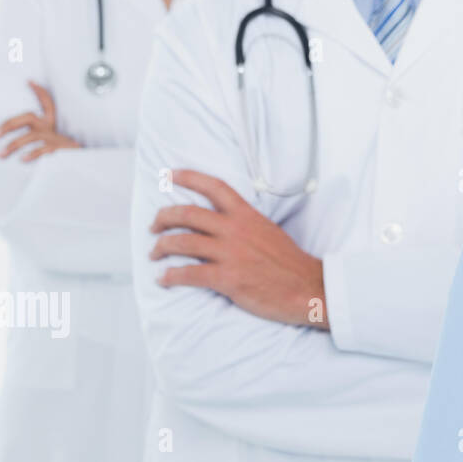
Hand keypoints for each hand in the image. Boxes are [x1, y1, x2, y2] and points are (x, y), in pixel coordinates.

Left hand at [0, 82, 80, 161]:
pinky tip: (23, 159)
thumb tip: (11, 142)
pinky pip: (44, 149)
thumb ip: (36, 137)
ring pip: (32, 136)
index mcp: (50, 124)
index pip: (47, 103)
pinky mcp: (59, 150)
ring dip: (14, 144)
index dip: (40, 92)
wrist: (83, 162)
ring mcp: (55, 138)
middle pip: (30, 117)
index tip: (30, 82)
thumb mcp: (52, 140)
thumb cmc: (62, 152)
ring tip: (1, 153)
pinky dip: (33, 153)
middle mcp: (51, 128)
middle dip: (10, 124)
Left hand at [149, 169, 328, 328]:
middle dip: (163, 218)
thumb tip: (221, 225)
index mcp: (247, 215)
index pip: (215, 187)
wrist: (307, 287)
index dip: (189, 177)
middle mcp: (236, 230)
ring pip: (182, 242)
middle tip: (155, 226)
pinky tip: (164, 279)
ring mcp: (230, 254)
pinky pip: (188, 273)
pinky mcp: (227, 278)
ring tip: (154, 253)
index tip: (169, 174)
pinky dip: (170, 276)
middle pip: (188, 213)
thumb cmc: (289, 262)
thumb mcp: (268, 231)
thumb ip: (244, 225)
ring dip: (161, 247)